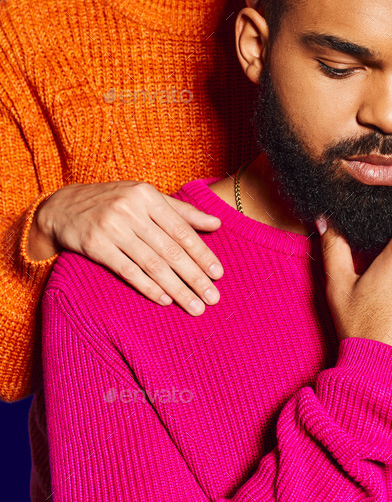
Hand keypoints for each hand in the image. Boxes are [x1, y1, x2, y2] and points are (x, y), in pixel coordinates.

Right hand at [28, 181, 222, 315]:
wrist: (63, 206)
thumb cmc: (114, 201)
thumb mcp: (146, 198)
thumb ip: (182, 211)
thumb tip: (217, 222)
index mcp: (147, 196)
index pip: (182, 229)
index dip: (202, 253)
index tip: (219, 273)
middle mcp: (131, 210)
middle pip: (170, 250)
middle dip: (194, 276)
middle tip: (212, 297)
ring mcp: (112, 227)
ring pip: (152, 264)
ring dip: (176, 288)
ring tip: (194, 306)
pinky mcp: (95, 245)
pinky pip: (128, 271)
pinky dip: (148, 287)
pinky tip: (165, 300)